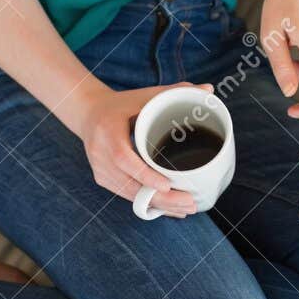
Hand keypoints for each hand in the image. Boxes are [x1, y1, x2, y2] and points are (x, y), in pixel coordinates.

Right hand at [73, 81, 210, 214]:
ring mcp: (100, 169)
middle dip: (161, 198)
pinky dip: (149, 203)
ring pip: (130, 195)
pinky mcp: (102, 179)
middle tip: (190, 203)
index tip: (168, 185)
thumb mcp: (143, 95)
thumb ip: (174, 92)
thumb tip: (209, 89)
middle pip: (130, 185)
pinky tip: (170, 209)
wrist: (89, 114)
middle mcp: (99, 154)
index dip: (146, 175)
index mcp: (107, 131)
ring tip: (186, 208)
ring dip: (159, 206)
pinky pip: (127, 196)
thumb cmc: (121, 105)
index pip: (124, 159)